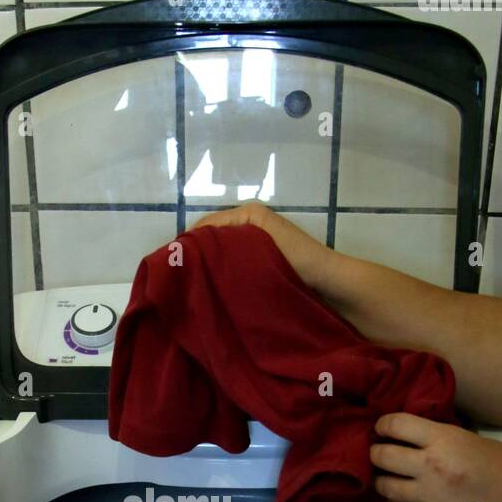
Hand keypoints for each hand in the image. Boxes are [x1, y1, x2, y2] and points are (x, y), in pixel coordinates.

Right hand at [190, 202, 332, 291]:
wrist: (329, 281)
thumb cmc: (297, 259)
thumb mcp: (259, 241)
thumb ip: (225, 240)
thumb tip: (191, 248)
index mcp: (249, 213)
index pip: (207, 225)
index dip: (189, 242)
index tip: (172, 263)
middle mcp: (250, 224)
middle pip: (213, 238)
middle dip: (197, 254)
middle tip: (178, 277)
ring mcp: (256, 244)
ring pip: (222, 252)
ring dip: (209, 266)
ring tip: (192, 285)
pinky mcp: (261, 262)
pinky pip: (234, 264)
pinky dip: (223, 273)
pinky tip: (214, 288)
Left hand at [370, 414, 501, 501]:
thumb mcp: (469, 439)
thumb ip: (439, 438)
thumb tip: (411, 438)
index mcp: (443, 440)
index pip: (396, 425)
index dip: (383, 425)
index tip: (381, 428)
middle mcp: (429, 467)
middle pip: (382, 457)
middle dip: (375, 453)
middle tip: (378, 453)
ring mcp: (428, 496)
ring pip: (385, 487)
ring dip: (381, 480)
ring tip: (385, 477)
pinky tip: (398, 499)